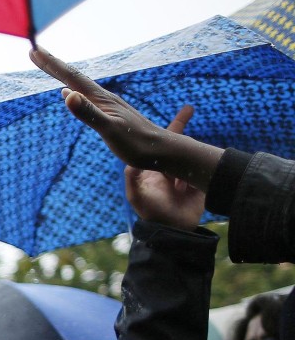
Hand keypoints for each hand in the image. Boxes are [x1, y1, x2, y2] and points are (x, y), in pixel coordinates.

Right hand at [29, 47, 221, 191]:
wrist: (161, 151)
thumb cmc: (137, 144)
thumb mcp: (110, 129)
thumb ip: (88, 112)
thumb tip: (65, 95)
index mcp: (100, 98)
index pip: (70, 78)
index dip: (51, 64)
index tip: (34, 50)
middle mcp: (103, 97)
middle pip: (73, 77)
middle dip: (53, 65)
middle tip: (34, 52)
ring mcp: (106, 105)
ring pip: (78, 86)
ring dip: (62, 76)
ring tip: (50, 68)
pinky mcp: (109, 114)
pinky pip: (85, 98)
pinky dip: (72, 92)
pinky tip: (69, 95)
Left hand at [123, 106, 205, 230]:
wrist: (172, 231)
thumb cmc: (151, 213)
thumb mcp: (137, 196)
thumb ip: (133, 178)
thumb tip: (131, 162)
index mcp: (154, 168)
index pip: (158, 144)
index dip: (163, 129)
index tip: (166, 114)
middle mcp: (169, 169)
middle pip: (177, 144)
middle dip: (182, 128)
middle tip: (188, 108)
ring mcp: (185, 176)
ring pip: (191, 155)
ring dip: (195, 149)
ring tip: (197, 144)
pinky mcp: (198, 184)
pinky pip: (203, 170)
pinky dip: (206, 165)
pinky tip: (208, 160)